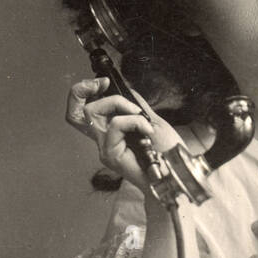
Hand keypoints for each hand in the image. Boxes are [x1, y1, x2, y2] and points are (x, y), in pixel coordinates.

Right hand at [64, 76, 185, 193]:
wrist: (176, 174)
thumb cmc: (167, 153)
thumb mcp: (152, 120)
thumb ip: (136, 106)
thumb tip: (126, 89)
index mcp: (112, 132)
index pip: (82, 112)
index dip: (81, 92)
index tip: (101, 82)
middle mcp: (104, 140)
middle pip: (81, 109)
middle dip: (87, 89)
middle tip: (105, 85)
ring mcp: (105, 147)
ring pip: (93, 112)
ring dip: (119, 103)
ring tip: (140, 116)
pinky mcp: (110, 154)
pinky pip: (115, 125)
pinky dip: (132, 121)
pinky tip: (147, 130)